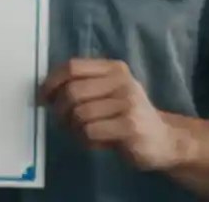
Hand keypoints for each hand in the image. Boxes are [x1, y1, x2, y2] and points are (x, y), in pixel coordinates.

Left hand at [39, 58, 187, 171]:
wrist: (165, 140)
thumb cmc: (128, 116)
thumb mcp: (110, 93)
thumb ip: (85, 86)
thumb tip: (47, 91)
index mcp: (114, 69)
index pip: (73, 67)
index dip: (52, 82)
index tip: (43, 97)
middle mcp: (121, 81)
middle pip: (72, 91)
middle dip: (60, 110)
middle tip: (63, 122)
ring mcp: (127, 103)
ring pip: (79, 114)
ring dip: (73, 128)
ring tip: (83, 133)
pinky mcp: (129, 126)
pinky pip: (90, 131)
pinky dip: (85, 140)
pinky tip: (95, 141)